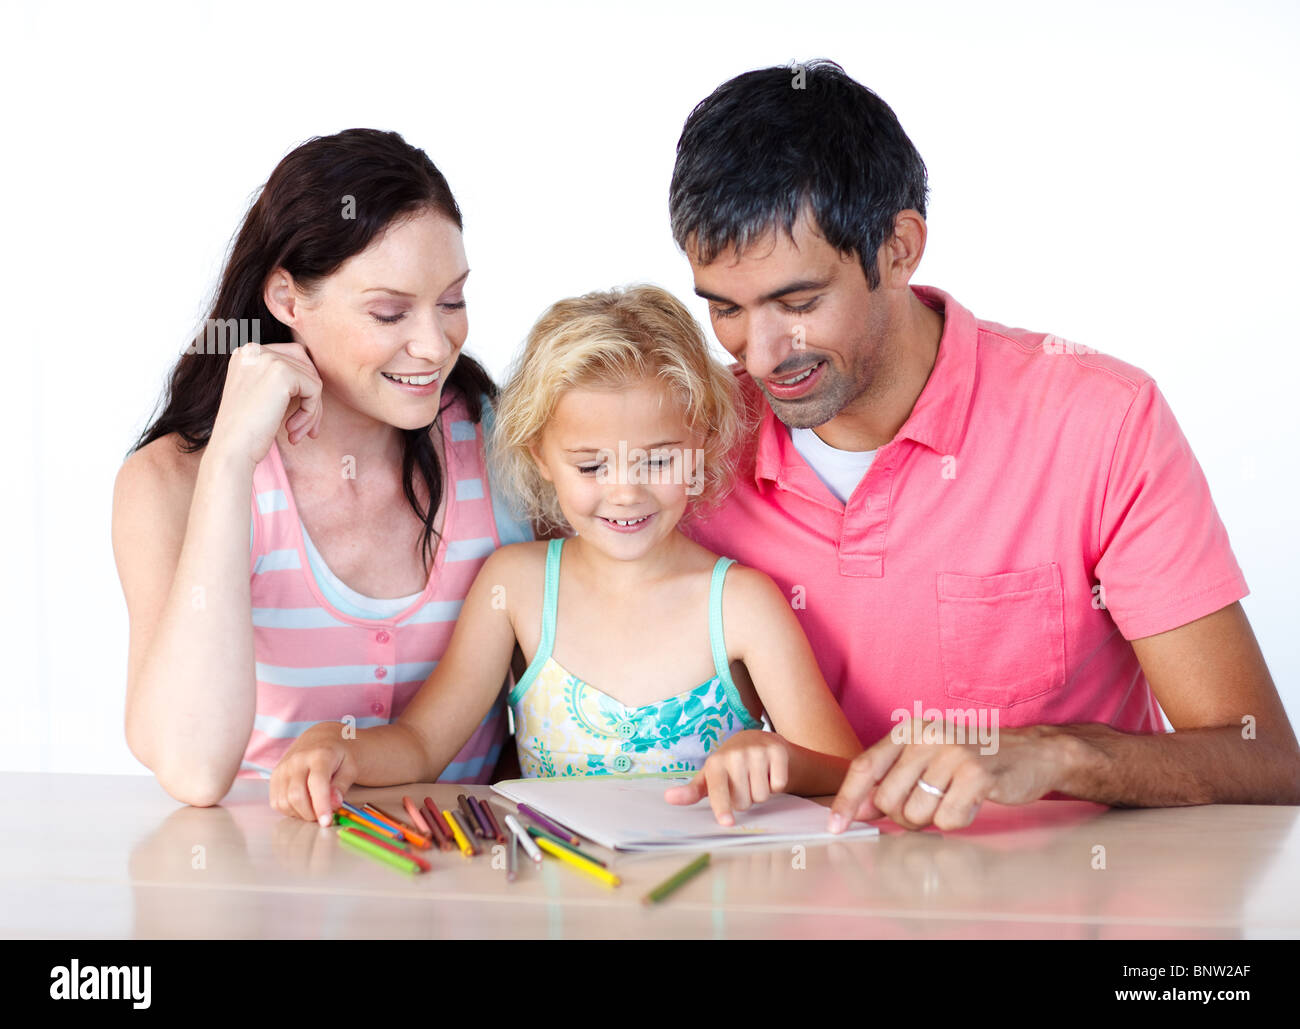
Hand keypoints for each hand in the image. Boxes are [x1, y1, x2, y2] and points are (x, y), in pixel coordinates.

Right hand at [208, 341, 323, 465]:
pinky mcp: (283, 374)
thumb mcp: (259, 396)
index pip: (292, 358)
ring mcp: (268, 359)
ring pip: (312, 380)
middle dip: (311, 399)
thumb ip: (278, 381)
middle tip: (308, 428)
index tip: (298, 418)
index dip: (302, 389)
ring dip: (311, 411)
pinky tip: (292, 431)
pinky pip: (315, 390)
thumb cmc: (244, 431)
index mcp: (246, 353)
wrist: (230, 449)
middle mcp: (254, 350)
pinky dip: (311, 413)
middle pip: (304, 367)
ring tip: (296, 434)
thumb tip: (314, 378)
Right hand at [269, 722, 356, 826]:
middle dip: (311, 813)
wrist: (321, 739)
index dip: (321, 805)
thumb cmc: (339, 755)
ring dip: (300, 813)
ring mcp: (283, 768)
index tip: (326, 822)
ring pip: (284, 802)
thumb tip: (334, 804)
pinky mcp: (274, 776)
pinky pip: (276, 802)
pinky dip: (289, 810)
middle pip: (296, 795)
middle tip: (324, 816)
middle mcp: (297, 760)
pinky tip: (302, 805)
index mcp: (319, 755)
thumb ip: (342, 786)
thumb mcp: (350, 767)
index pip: (317, 783)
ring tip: (314, 808)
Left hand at [663, 730, 790, 825]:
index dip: (722, 807)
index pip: (719, 791)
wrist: (756, 740)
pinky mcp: (777, 750)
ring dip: (760, 793)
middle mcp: (736, 755)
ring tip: (755, 778)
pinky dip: (776, 785)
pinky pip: (779, 785)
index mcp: (716, 763)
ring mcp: (757, 751)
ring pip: (762, 796)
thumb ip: (691, 791)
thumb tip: (669, 798)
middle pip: (744, 802)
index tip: (727, 823)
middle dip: (745, 800)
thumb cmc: (728, 766)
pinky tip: (769, 772)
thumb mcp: (709, 777)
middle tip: (743, 784)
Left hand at [827, 718, 1068, 832]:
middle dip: (903, 816)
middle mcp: (927, 736)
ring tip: (953, 799)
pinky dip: (958, 821)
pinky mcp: (977, 775)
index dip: (846, 799)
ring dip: (933, 819)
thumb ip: (892, 778)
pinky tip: (972, 802)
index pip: (864, 766)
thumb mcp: (927, 757)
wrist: (1032, 752)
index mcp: (909, 730)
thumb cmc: (973, 759)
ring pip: (916, 813)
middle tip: (929, 806)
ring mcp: (952, 754)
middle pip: (887, 799)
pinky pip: (948, 819)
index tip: (836, 826)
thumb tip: (857, 809)